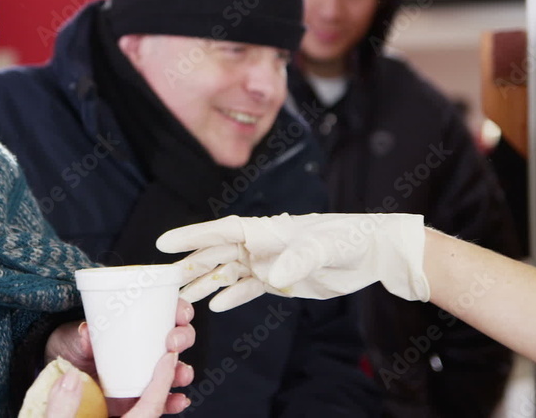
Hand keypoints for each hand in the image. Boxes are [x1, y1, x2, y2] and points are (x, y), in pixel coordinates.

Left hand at [44, 299, 195, 414]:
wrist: (61, 374)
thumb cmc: (72, 347)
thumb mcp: (74, 338)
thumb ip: (81, 337)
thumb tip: (86, 332)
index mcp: (137, 322)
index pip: (168, 310)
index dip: (181, 310)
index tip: (179, 315)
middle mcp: (148, 345)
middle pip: (180, 337)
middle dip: (184, 338)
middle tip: (172, 342)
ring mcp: (147, 371)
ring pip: (175, 368)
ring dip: (182, 370)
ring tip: (179, 373)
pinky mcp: (142, 395)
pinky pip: (163, 399)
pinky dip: (173, 400)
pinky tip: (178, 400)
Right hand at [156, 213, 429, 310]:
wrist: (370, 253)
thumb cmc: (346, 239)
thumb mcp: (323, 246)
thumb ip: (297, 258)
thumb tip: (272, 274)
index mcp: (265, 230)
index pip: (220, 232)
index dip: (192, 236)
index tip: (165, 243)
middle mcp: (261, 245)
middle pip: (217, 254)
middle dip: (191, 265)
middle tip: (165, 280)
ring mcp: (268, 262)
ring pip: (228, 273)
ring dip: (206, 283)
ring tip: (182, 297)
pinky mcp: (279, 281)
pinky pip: (248, 289)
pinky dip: (232, 296)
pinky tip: (216, 306)